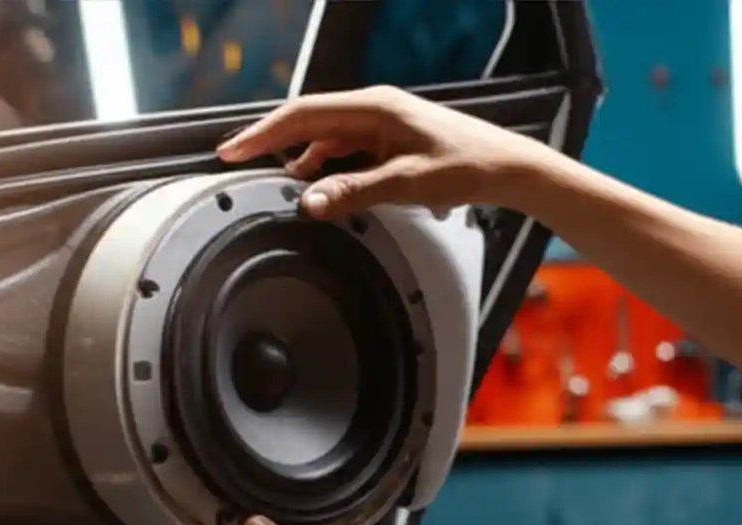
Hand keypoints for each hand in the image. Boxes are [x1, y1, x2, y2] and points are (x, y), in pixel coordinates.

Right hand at [217, 85, 553, 218]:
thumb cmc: (468, 165)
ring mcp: (381, 123)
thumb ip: (355, 192)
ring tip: (273, 184)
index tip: (232, 150)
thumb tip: (310, 201)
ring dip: (300, 160)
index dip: (263, 133)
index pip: (303, 114)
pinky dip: (326, 168)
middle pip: (307, 121)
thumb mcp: (407, 184)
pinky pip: (345, 150)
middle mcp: (374, 108)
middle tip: (235, 162)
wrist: (509, 167)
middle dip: (270, 143)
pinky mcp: (389, 140)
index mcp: (374, 107)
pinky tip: (320, 187)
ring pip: (325, 138)